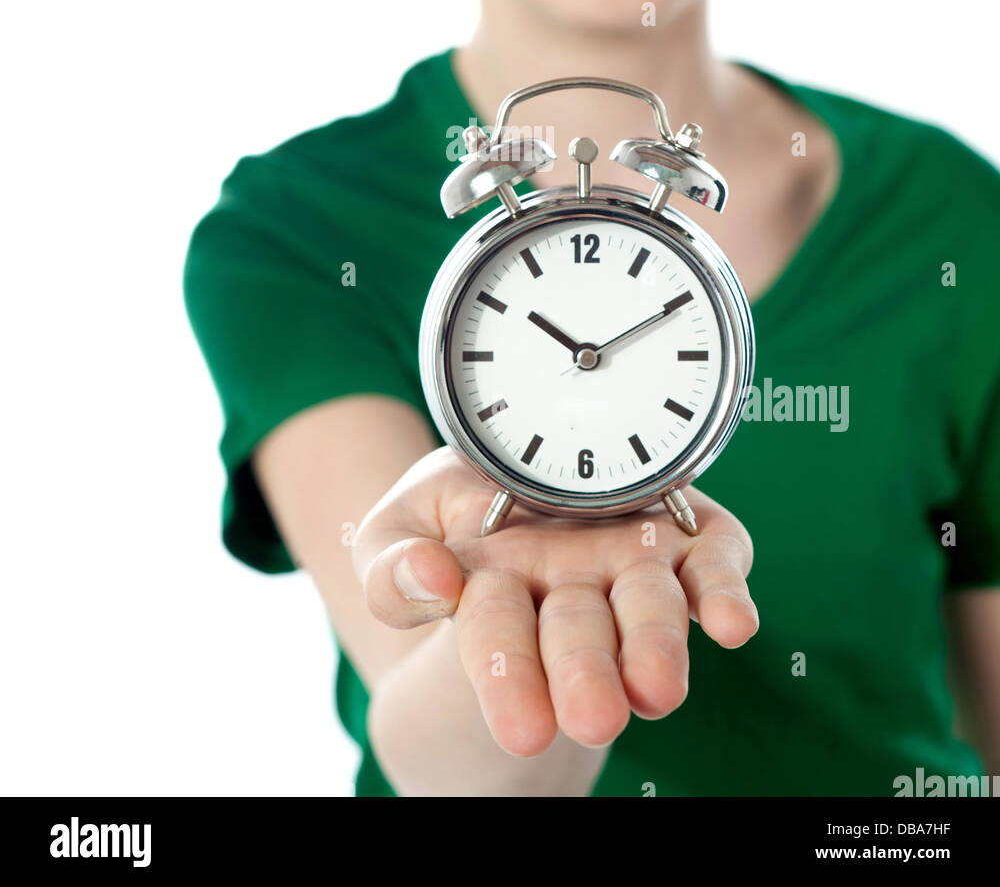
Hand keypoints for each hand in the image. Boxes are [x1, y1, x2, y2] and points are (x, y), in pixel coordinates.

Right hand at [353, 446, 757, 757]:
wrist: (519, 467)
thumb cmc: (452, 509)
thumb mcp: (393, 524)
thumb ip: (392, 564)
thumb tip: (431, 576)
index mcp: (495, 593)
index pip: (499, 639)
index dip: (508, 679)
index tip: (525, 726)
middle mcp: (571, 590)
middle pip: (580, 636)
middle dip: (586, 676)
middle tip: (594, 717)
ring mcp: (633, 563)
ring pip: (649, 609)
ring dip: (656, 646)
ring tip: (659, 689)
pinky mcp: (691, 536)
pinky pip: (714, 566)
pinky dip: (726, 593)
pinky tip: (733, 623)